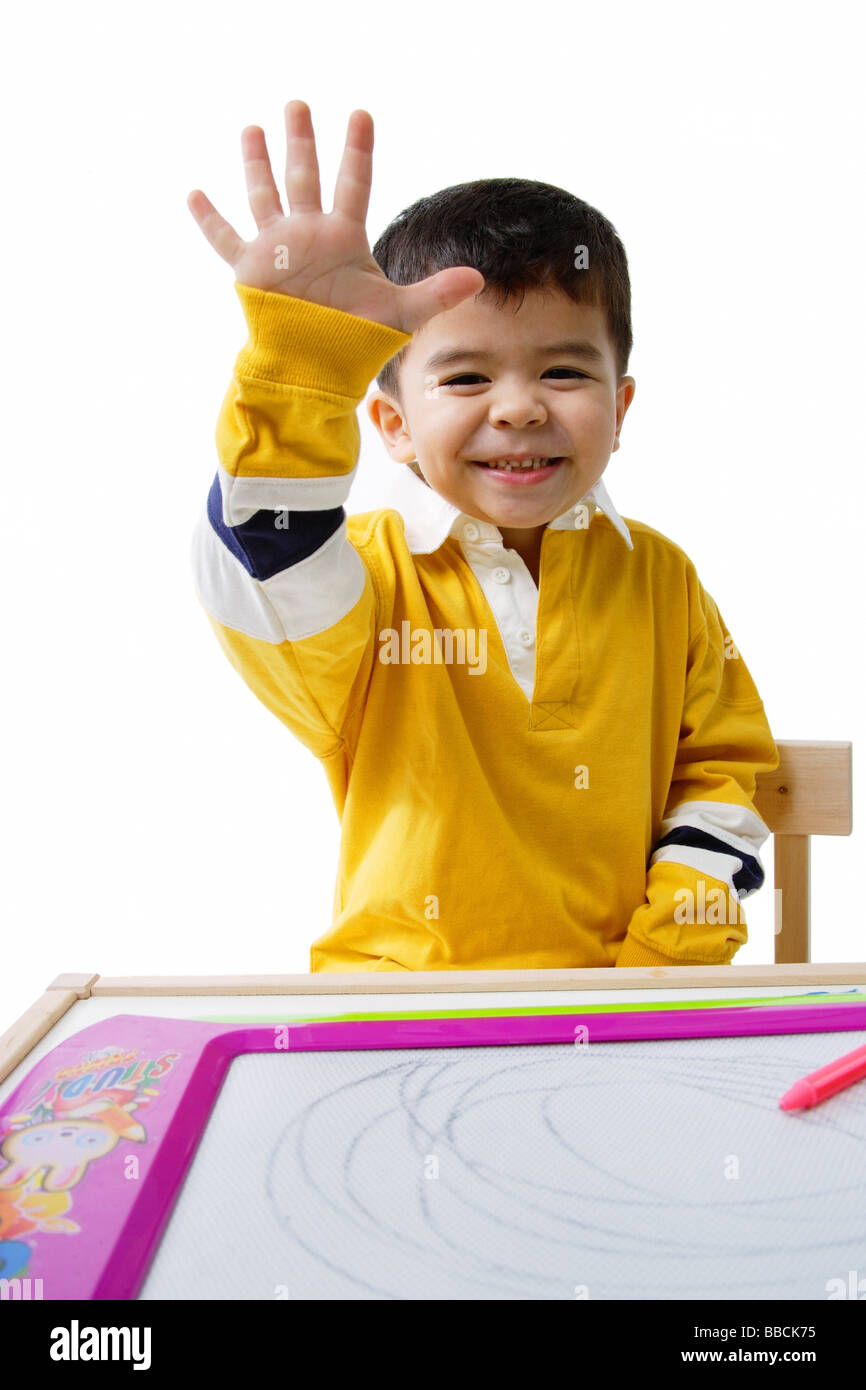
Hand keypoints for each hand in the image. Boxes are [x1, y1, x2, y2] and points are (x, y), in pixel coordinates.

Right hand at [187, 100, 484, 334]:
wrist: (318, 369)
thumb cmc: (357, 340)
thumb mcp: (400, 313)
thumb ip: (436, 291)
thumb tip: (479, 278)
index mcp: (344, 237)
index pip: (354, 183)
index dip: (358, 150)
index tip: (361, 114)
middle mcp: (309, 234)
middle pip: (305, 176)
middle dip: (302, 140)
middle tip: (298, 103)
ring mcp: (278, 247)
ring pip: (265, 194)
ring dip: (257, 162)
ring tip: (252, 127)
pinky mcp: (250, 268)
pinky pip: (224, 238)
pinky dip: (209, 218)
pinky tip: (194, 192)